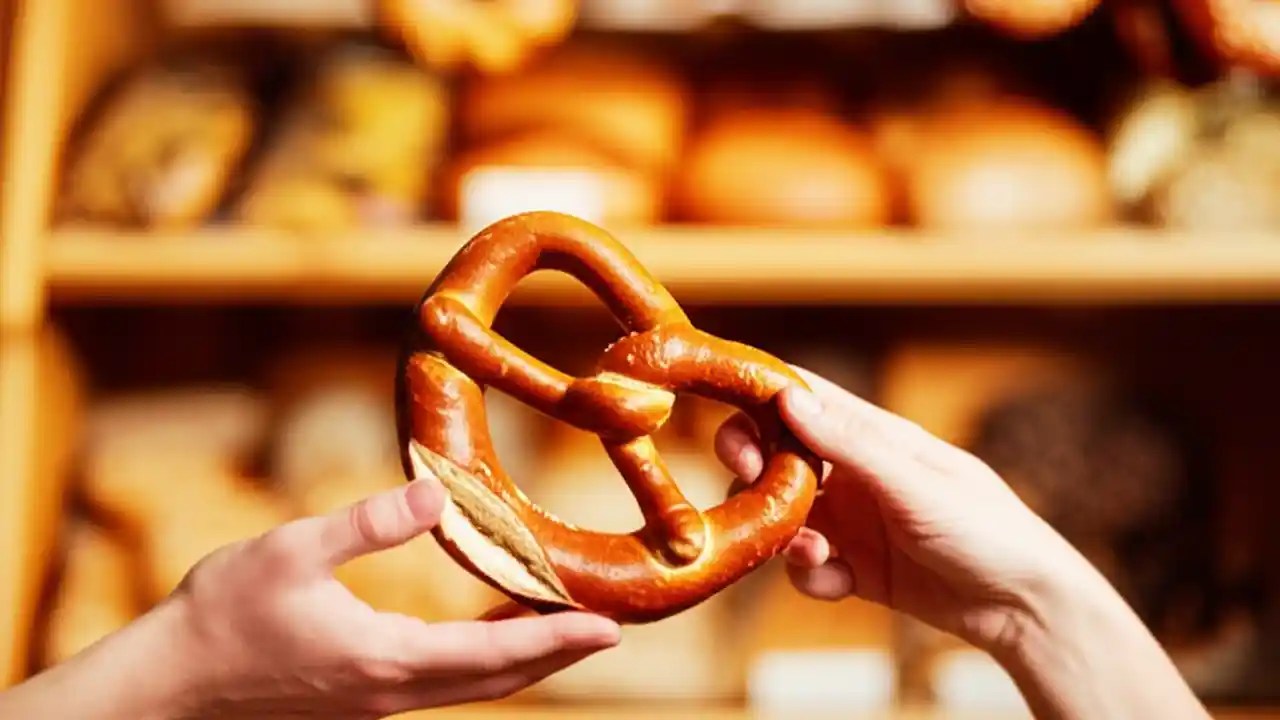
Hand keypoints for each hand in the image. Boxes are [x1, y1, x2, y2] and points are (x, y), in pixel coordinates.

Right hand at [0, 477, 619, 719]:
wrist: (168, 686)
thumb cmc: (223, 615)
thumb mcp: (294, 551)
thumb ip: (370, 524)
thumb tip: (436, 493)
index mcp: (386, 659)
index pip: (494, 657)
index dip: (557, 642)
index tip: (610, 630)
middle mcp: (393, 691)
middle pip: (497, 681)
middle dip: (556, 655)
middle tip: (609, 629)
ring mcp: (377, 701)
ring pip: (472, 686)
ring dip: (524, 660)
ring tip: (565, 626)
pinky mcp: (360, 697)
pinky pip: (443, 681)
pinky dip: (483, 661)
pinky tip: (492, 634)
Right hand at [717, 365, 1076, 651]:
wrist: (1024, 607)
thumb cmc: (986, 528)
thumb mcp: (914, 483)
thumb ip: (849, 444)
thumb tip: (787, 397)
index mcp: (873, 436)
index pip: (802, 400)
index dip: (759, 401)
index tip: (730, 422)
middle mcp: (855, 473)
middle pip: (778, 456)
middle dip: (754, 470)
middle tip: (750, 485)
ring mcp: (853, 521)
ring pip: (783, 516)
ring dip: (781, 533)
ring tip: (811, 552)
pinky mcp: (856, 568)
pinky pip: (807, 567)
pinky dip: (811, 575)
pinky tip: (838, 582)